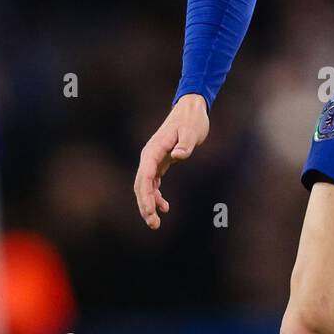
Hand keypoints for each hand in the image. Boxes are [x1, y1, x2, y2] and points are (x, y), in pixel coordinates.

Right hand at [134, 94, 209, 228]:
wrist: (191, 109)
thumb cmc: (192, 119)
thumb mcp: (191, 131)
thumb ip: (186, 143)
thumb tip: (179, 155)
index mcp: (154, 150)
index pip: (145, 176)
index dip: (146, 196)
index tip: (150, 211)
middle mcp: (149, 156)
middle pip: (141, 185)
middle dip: (145, 205)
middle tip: (154, 224)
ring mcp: (153, 159)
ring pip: (145, 186)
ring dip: (148, 204)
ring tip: (156, 223)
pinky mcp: (160, 162)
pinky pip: (153, 183)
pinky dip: (156, 196)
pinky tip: (165, 207)